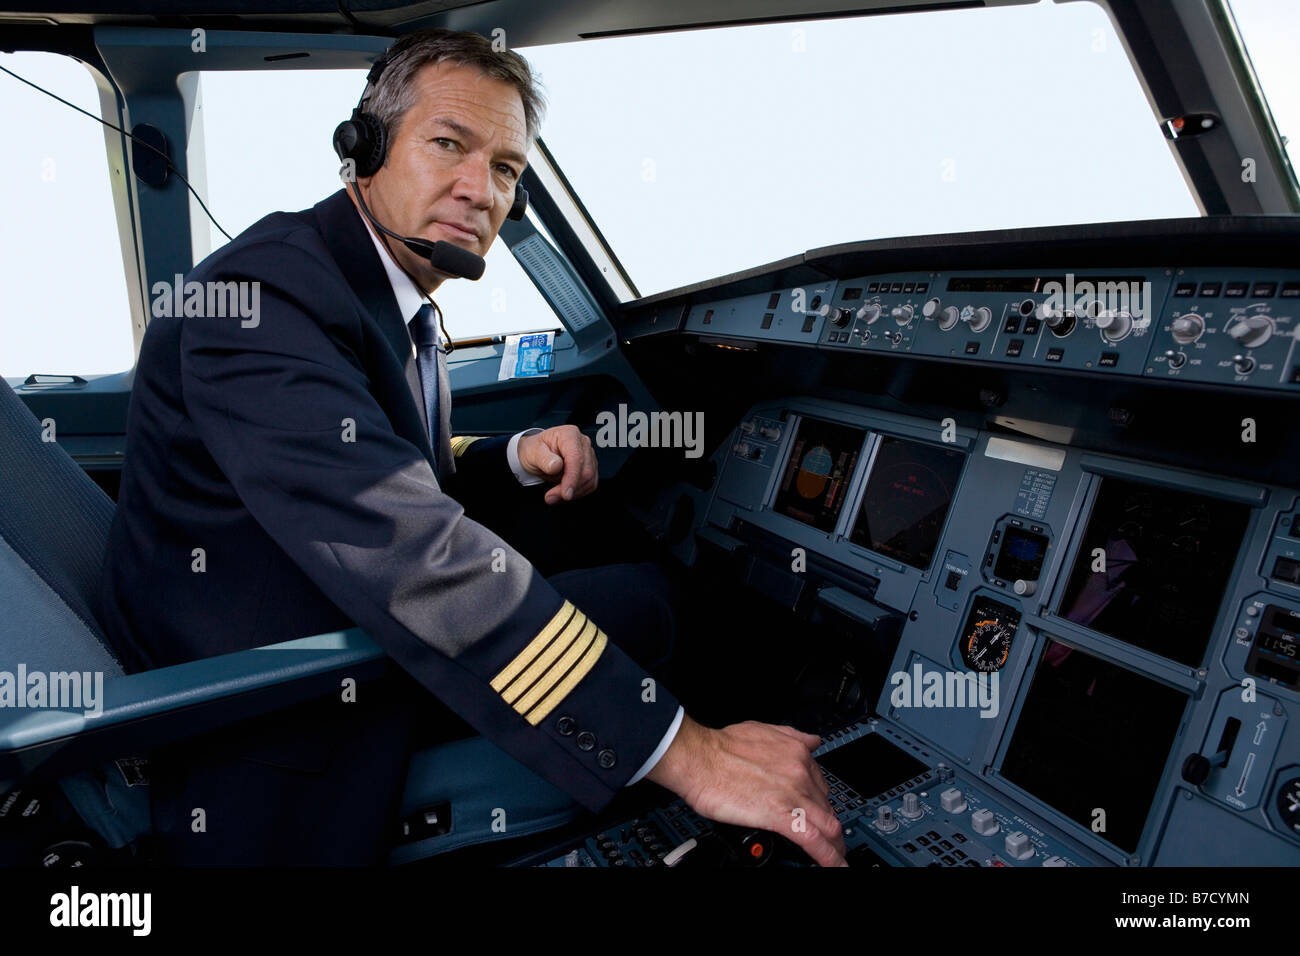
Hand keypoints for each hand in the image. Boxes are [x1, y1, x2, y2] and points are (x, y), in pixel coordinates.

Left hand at [517, 425, 597, 504]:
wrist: (537, 454)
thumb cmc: (535, 450)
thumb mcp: (533, 453)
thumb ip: (544, 459)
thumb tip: (556, 466)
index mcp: (569, 435)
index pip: (576, 458)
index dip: (572, 478)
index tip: (565, 493)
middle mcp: (582, 443)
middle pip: (586, 471)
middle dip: (570, 488)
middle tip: (551, 497)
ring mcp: (588, 455)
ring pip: (589, 480)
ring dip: (573, 493)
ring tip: (554, 496)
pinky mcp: (591, 467)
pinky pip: (590, 484)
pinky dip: (577, 492)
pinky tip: (564, 492)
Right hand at [646, 714, 845, 866]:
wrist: (700, 758)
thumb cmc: (721, 747)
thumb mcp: (763, 729)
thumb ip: (791, 736)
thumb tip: (810, 740)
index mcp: (797, 753)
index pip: (821, 784)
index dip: (822, 802)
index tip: (819, 811)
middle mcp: (800, 772)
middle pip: (827, 806)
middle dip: (830, 825)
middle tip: (829, 839)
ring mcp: (793, 794)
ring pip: (828, 825)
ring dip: (836, 845)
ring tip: (837, 857)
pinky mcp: (781, 816)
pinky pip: (814, 841)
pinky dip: (829, 857)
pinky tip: (833, 865)